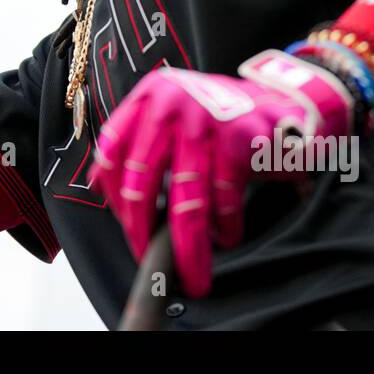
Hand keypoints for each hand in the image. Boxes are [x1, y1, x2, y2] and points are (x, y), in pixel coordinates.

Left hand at [85, 50, 353, 297]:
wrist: (274, 100)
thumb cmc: (214, 116)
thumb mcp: (170, 114)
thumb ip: (136, 142)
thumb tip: (98, 186)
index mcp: (148, 97)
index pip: (112, 152)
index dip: (114, 196)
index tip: (127, 227)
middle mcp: (170, 105)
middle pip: (141, 181)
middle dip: (142, 232)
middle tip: (149, 262)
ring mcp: (204, 121)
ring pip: (185, 199)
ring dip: (188, 247)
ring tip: (193, 275)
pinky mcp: (238, 138)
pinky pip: (223, 198)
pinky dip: (226, 226)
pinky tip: (227, 237)